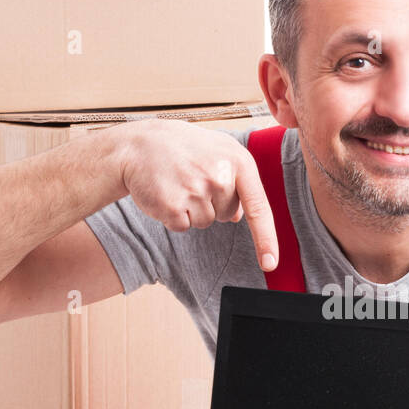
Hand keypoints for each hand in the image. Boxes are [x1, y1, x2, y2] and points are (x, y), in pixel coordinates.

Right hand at [111, 119, 278, 271]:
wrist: (138, 145)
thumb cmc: (183, 148)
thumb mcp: (218, 151)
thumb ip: (237, 179)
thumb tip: (240, 215)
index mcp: (239, 161)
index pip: (259, 208)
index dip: (266, 240)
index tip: (271, 264)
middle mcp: (220, 176)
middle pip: (226, 215)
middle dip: (211, 203)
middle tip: (192, 177)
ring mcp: (196, 191)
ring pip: (205, 222)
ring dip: (191, 209)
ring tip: (178, 182)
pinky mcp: (173, 206)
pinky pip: (184, 226)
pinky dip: (174, 215)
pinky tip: (167, 192)